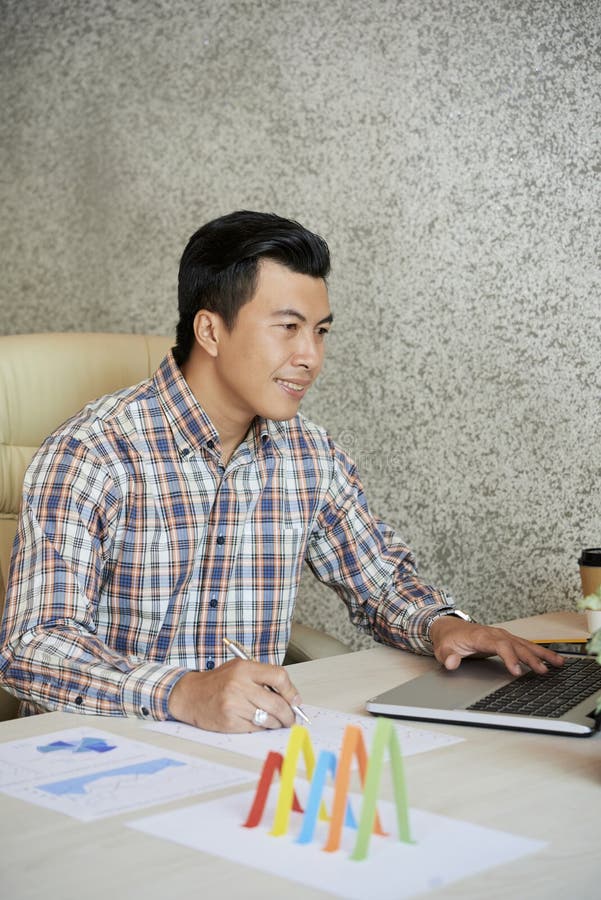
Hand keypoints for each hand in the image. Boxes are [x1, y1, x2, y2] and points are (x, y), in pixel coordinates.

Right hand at [167, 658, 302, 731]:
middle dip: (289, 715)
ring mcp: (234, 704)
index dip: (292, 691)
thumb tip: (291, 697)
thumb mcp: (239, 669)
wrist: (190, 695)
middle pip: (277, 703)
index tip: (295, 701)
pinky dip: (261, 728)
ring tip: (276, 722)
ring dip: (277, 723)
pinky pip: (255, 728)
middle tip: (291, 719)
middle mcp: (239, 685)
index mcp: (244, 668)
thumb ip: (263, 678)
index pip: (279, 677)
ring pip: (268, 719)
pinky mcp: (229, 722)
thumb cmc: (218, 682)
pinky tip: (258, 723)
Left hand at [429, 616, 564, 675]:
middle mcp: (495, 634)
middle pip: (516, 645)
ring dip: (541, 653)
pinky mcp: (506, 640)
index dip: (509, 657)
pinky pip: (525, 645)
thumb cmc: (448, 639)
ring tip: (558, 663)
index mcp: (481, 636)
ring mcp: (502, 636)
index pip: (499, 645)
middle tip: (542, 671)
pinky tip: (551, 659)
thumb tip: (451, 663)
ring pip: (525, 644)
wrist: (449, 627)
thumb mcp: (443, 649)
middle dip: (530, 658)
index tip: (516, 671)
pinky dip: (539, 652)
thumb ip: (447, 657)